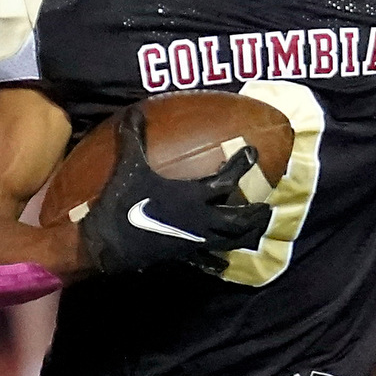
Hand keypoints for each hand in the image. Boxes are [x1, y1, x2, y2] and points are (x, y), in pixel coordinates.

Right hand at [80, 108, 270, 274]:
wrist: (108, 243)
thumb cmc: (123, 202)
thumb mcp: (129, 166)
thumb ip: (134, 138)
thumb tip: (133, 110)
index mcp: (194, 195)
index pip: (229, 178)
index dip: (243, 164)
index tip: (253, 152)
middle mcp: (202, 219)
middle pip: (240, 219)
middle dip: (256, 214)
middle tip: (268, 208)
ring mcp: (195, 241)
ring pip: (230, 241)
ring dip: (246, 235)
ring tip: (257, 230)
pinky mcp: (183, 256)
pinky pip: (206, 262)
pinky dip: (218, 263)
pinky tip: (224, 265)